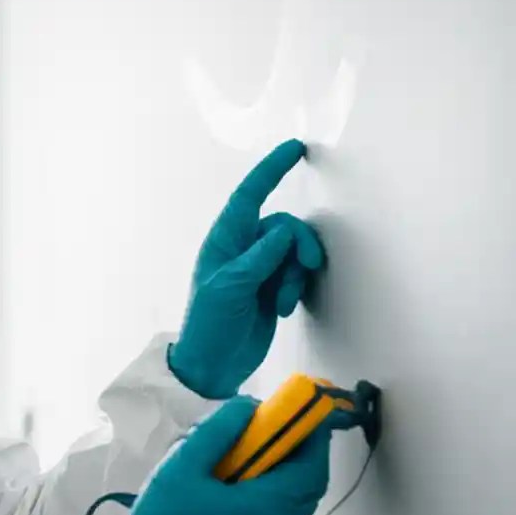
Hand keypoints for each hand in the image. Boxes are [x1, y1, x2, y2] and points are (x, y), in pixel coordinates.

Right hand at [90, 396, 332, 514]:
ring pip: (296, 507)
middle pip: (309, 486)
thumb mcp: (183, 466)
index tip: (299, 410)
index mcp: (267, 506)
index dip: (312, 434)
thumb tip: (250, 406)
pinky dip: (273, 501)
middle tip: (274, 430)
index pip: (311, 464)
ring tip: (250, 458)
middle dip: (301, 454)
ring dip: (286, 478)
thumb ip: (219, 430)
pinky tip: (237, 492)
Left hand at [169, 139, 325, 398]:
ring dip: (295, 274)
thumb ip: (260, 256)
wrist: (212, 365)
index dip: (271, 170)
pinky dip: (295, 288)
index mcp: (224, 240)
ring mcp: (259, 269)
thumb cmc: (209, 325)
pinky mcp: (272, 288)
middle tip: (306, 267)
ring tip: (283, 301)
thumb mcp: (231, 287)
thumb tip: (285, 231)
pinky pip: (296, 273)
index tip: (295, 149)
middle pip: (285, 226)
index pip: (250, 194)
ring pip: (294, 251)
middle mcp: (242, 249)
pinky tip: (284, 309)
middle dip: (299, 245)